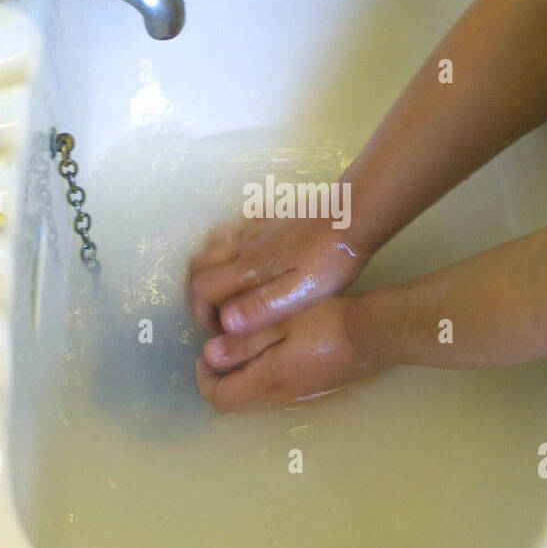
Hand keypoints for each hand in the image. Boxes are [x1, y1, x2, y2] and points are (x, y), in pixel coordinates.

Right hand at [185, 216, 367, 335]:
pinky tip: (244, 253)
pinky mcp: (269, 219)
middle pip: (198, 266)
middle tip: (216, 310)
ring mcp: (254, 230)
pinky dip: (226, 243)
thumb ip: (259, 308)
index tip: (219, 328)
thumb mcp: (298, 295)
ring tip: (224, 285)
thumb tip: (225, 324)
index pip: (202, 290)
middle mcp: (243, 247)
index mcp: (247, 270)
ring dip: (207, 267)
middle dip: (197, 291)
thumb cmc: (328, 263)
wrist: (349, 219)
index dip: (201, 313)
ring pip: (212, 244)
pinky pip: (235, 227)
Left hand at [195, 296, 380, 410]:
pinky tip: (279, 347)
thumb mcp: (279, 323)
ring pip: (258, 394)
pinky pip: (279, 389)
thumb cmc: (325, 322)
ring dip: (246, 373)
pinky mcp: (315, 389)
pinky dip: (267, 373)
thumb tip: (210, 354)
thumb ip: (243, 341)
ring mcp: (301, 396)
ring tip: (251, 342)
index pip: (221, 397)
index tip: (206, 353)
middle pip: (238, 399)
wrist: (372, 334)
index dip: (205, 379)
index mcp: (269, 380)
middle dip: (224, 375)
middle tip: (225, 345)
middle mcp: (282, 397)